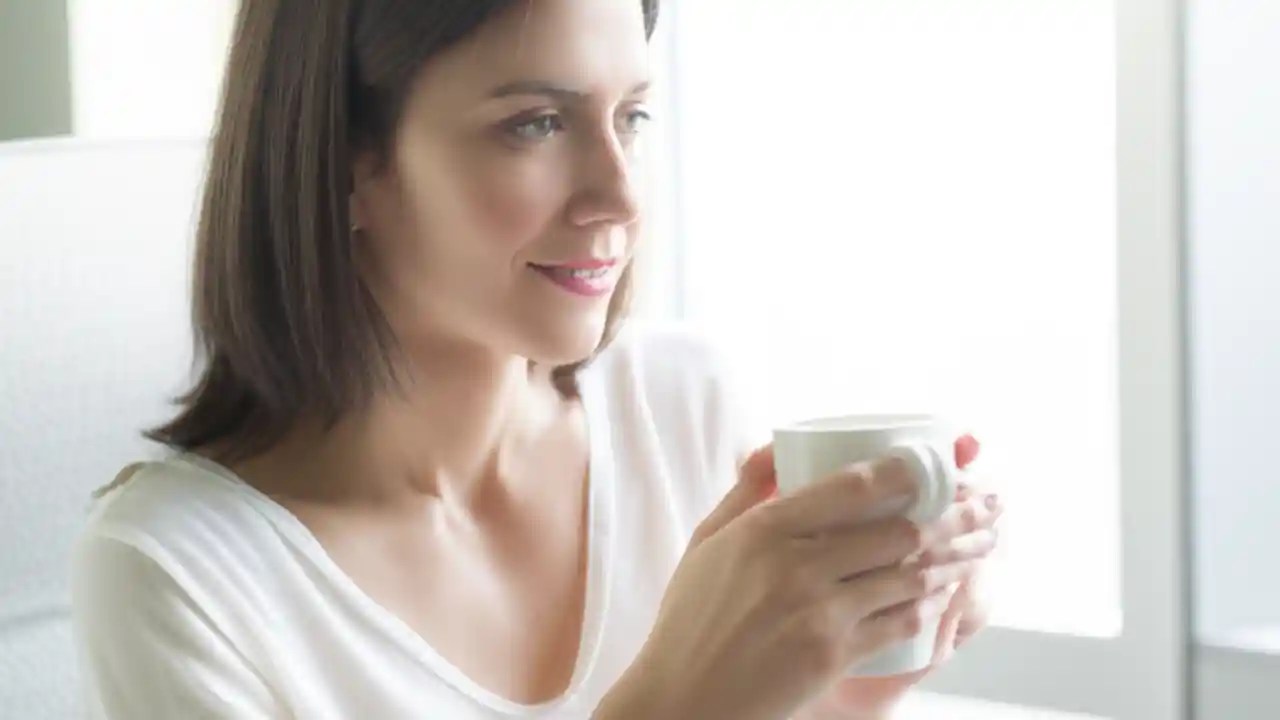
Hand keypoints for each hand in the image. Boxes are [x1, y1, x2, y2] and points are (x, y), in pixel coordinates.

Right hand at [596, 445, 999, 719]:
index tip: (941, 462)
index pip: (854, 487)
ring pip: (909, 575)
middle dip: (954, 513)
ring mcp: (818, 613)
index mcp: (764, 529)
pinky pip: (899, 622)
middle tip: (986, 502)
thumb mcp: (707, 540)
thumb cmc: (692, 617)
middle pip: (898, 530)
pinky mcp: (833, 655)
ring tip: (984, 542)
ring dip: (956, 557)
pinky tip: (946, 591)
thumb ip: (746, 489)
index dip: (909, 471)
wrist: (684, 696)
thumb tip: (776, 442)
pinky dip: (928, 604)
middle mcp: (796, 566)